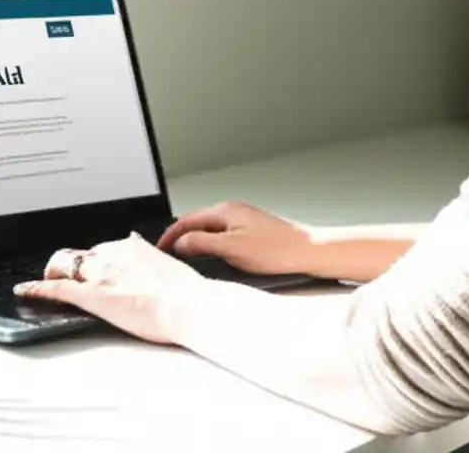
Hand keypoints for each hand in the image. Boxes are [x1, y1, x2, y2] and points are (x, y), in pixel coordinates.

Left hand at [12, 232, 206, 344]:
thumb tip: (142, 245)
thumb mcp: (169, 265)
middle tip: (64, 271)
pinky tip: (25, 290)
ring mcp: (99, 275)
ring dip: (53, 270)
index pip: (104, 247)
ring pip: (64, 264)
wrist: (189, 305)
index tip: (92, 261)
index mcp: (133, 247)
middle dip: (70, 261)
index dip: (94, 256)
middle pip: (80, 253)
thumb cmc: (187, 293)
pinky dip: (36, 287)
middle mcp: (112, 255)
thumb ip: (149, 256)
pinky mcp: (91, 295)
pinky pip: (55, 288)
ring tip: (46, 277)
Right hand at [156, 201, 313, 275]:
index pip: (187, 220)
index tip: (160, 249)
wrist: (308, 252)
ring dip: (196, 243)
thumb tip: (181, 243)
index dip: (170, 235)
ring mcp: (243, 220)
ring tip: (187, 259)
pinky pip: (222, 235)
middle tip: (169, 256)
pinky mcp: (252, 231)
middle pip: (197, 223)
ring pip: (210, 230)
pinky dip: (211, 245)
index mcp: (225, 211)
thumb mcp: (232, 248)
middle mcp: (233, 211)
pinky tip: (213, 258)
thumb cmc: (277, 249)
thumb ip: (202, 243)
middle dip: (180, 238)